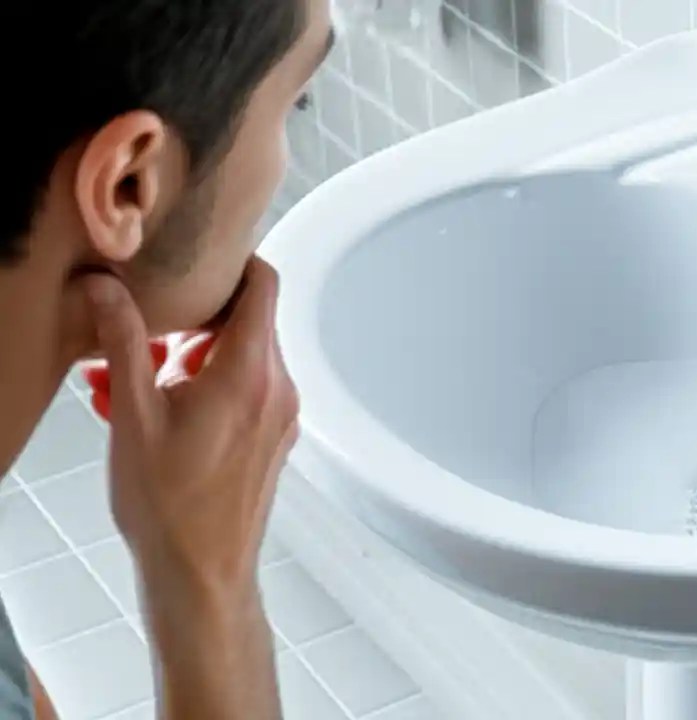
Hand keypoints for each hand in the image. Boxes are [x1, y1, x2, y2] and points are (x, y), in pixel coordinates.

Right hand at [81, 257, 298, 596]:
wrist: (202, 573)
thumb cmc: (170, 505)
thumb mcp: (133, 414)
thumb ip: (122, 341)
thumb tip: (105, 287)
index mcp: (251, 372)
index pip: (263, 283)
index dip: (230, 263)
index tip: (190, 265)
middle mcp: (277, 388)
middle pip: (243, 323)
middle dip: (186, 326)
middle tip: (136, 346)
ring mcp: (280, 415)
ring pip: (236, 360)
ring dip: (184, 363)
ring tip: (127, 388)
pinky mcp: (272, 438)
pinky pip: (241, 394)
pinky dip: (201, 391)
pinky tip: (152, 417)